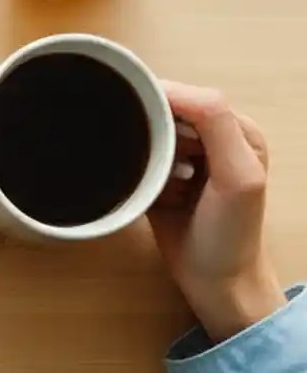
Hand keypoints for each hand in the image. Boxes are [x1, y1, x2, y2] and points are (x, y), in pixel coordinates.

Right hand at [148, 81, 284, 341]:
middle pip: (162, 113)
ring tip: (154, 183)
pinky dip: (133, 173)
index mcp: (235, 130)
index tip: (141, 124)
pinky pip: (134, 161)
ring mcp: (182, 161)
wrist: (215, 284)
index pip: (189, 95)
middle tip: (153, 164)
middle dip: (149, 133)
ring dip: (140, 155)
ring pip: (144, 136)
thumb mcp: (238, 174)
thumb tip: (169, 88)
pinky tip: (145, 191)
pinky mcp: (158, 181)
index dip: (161, 102)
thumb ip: (216, 122)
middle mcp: (209, 140)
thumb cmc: (232, 233)